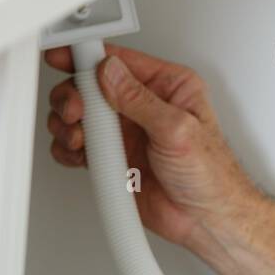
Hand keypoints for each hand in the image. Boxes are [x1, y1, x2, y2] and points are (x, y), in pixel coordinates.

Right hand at [43, 43, 260, 247]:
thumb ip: (140, 100)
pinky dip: (68, 148)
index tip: (63, 57)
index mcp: (169, 86)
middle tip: (76, 112)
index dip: (89, 56)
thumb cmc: (211, 174)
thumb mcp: (178, 129)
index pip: (121, 60)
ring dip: (68, 123)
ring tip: (80, 137)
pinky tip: (78, 153)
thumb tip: (110, 72)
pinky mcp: (113, 154)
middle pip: (91, 84)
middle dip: (75, 96)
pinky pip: (77, 143)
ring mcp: (126, 130)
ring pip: (79, 113)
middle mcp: (145, 104)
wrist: (206, 218)